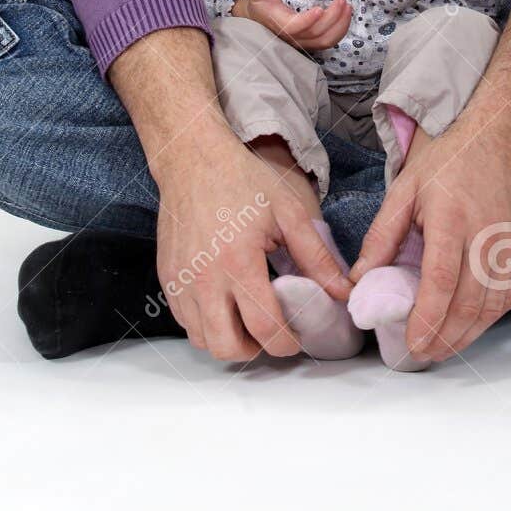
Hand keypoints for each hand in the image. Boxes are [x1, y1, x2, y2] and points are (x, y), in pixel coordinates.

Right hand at [155, 125, 352, 361]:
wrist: (193, 160)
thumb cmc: (241, 180)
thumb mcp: (288, 213)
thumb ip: (317, 256)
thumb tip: (343, 290)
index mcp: (238, 263)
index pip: (264, 328)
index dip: (287, 344)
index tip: (297, 337)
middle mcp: (204, 279)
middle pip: (227, 348)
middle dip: (256, 350)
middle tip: (272, 331)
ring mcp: (180, 281)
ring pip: (203, 340)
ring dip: (229, 339)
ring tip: (249, 317)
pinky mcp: (167, 278)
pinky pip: (185, 322)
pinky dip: (206, 324)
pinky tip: (226, 302)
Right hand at [232, 0, 352, 51]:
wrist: (263, 23)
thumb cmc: (262, 6)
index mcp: (280, 24)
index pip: (295, 27)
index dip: (307, 20)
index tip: (319, 8)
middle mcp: (293, 37)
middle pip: (316, 33)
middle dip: (332, 18)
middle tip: (342, 0)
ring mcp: (304, 42)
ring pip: (326, 40)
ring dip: (340, 25)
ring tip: (348, 7)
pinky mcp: (313, 43)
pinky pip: (330, 41)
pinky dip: (341, 30)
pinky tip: (346, 14)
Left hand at [348, 110, 510, 360]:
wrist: (501, 135)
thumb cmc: (450, 158)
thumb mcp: (405, 187)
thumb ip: (383, 234)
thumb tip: (360, 277)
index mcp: (451, 217)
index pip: (442, 280)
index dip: (428, 317)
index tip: (412, 343)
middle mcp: (486, 235)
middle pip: (470, 301)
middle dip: (446, 336)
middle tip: (422, 355)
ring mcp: (509, 244)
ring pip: (493, 305)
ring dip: (468, 334)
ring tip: (442, 349)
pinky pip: (510, 294)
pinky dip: (490, 318)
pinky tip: (470, 327)